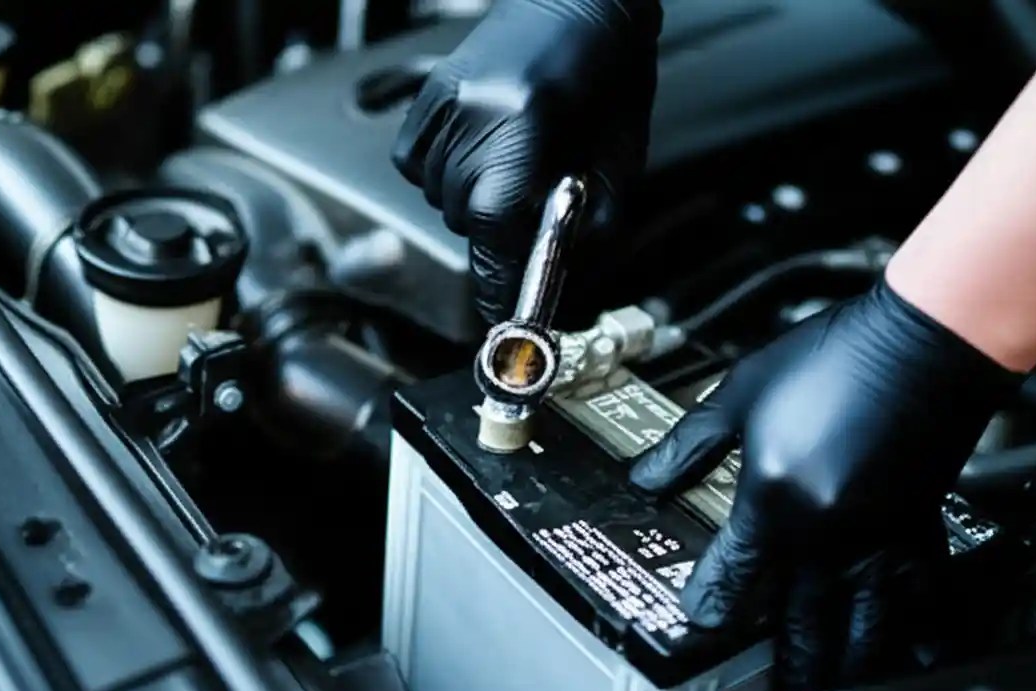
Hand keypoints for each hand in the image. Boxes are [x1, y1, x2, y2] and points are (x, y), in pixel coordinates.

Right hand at [391, 0, 659, 324]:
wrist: (583, 2)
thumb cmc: (612, 74)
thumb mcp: (618, 162)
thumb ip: (590, 226)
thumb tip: (558, 280)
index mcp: (526, 126)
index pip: (495, 229)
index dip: (498, 282)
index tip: (504, 314)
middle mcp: (474, 114)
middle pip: (465, 221)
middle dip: (499, 236)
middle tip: (533, 217)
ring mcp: (443, 103)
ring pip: (439, 200)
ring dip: (472, 205)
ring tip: (514, 172)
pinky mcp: (426, 98)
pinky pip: (417, 168)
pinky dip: (444, 178)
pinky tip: (479, 157)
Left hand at [630, 279, 1020, 690]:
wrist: (924, 340)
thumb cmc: (836, 357)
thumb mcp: (739, 393)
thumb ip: (687, 446)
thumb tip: (643, 479)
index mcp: (773, 506)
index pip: (728, 582)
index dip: (706, 609)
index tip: (697, 623)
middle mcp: (826, 539)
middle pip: (796, 629)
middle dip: (780, 675)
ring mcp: (878, 543)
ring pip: (860, 633)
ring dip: (841, 671)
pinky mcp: (920, 533)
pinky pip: (919, 604)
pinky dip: (913, 638)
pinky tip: (911, 656)